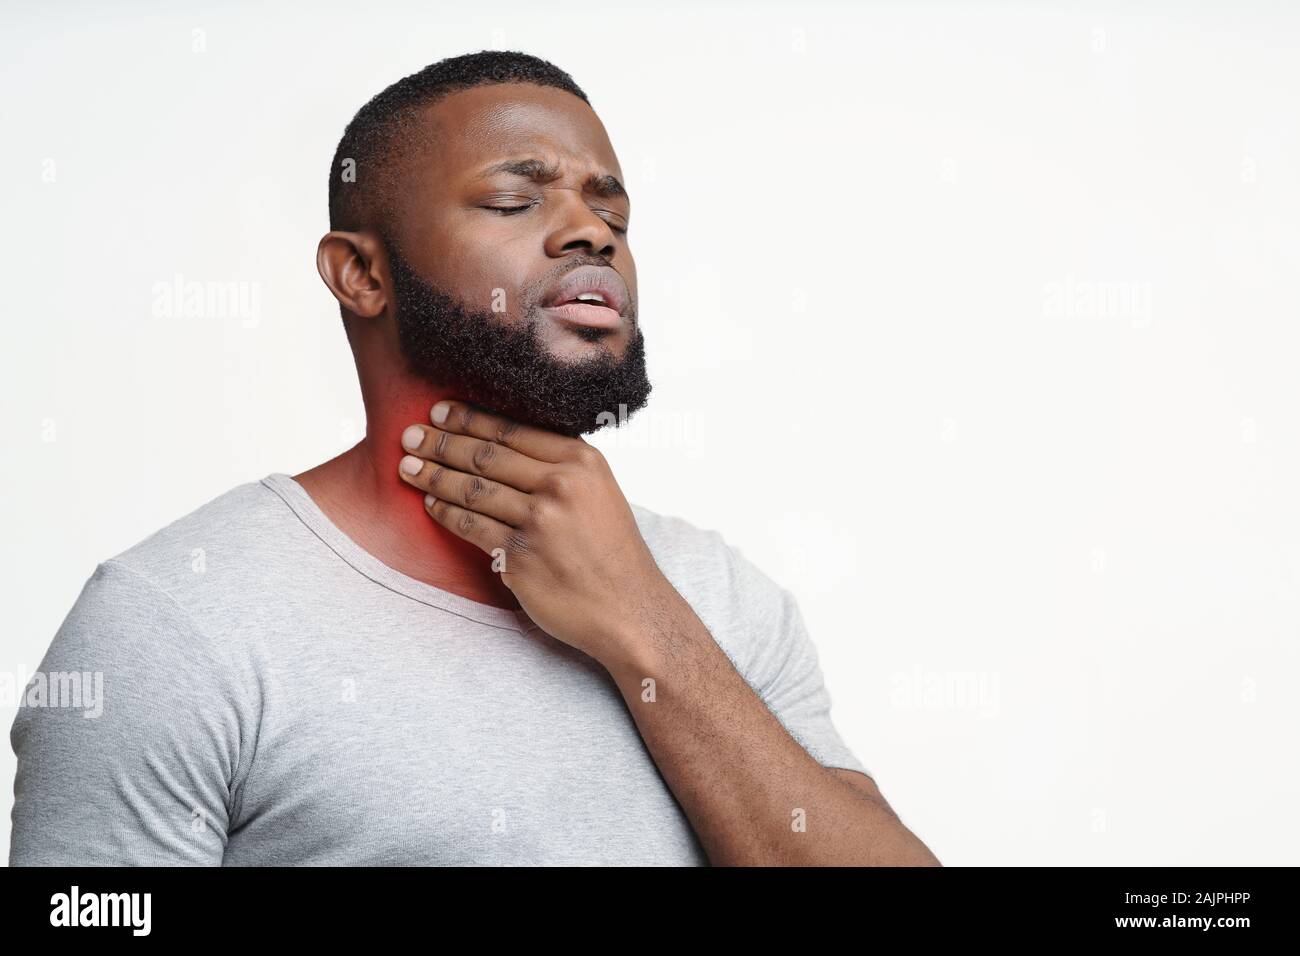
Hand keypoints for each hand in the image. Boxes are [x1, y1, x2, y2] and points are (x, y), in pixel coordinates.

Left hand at [396, 399, 673, 668]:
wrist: (628, 608)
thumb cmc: (610, 549)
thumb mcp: (599, 490)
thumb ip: (559, 464)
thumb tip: (503, 438)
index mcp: (581, 461)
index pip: (512, 430)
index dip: (469, 418)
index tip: (439, 411)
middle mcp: (561, 485)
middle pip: (486, 455)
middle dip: (441, 442)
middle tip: (409, 435)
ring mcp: (539, 522)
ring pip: (472, 489)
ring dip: (433, 475)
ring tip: (407, 466)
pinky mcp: (519, 557)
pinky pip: (469, 526)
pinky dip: (444, 512)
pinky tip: (429, 503)